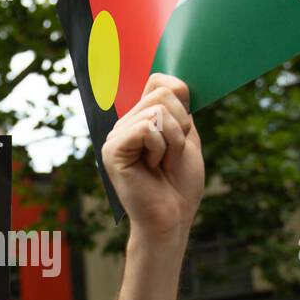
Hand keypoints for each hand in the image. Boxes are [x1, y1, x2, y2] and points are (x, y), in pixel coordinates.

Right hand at [100, 74, 204, 241]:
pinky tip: (153, 167)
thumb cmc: (179, 185)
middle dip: (181, 126)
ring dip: (173, 141)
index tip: (183, 132)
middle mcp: (124, 125)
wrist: (171, 218)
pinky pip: (148, 128)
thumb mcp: (186, 139)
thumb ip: (179, 111)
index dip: (181, 99)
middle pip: (163, 93)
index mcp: (140, 120)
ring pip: (158, 110)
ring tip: (162, 163)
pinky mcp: (112, 149)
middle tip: (172, 155)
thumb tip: (175, 83)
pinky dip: (161, 148)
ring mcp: (115, 136)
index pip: (160, 81)